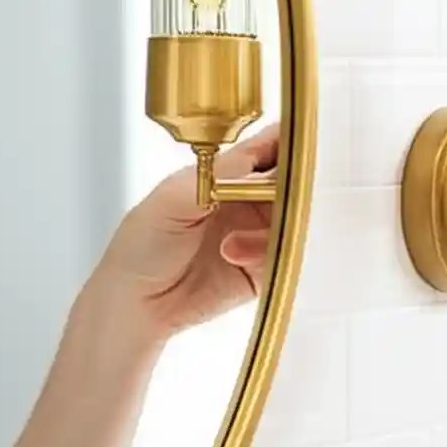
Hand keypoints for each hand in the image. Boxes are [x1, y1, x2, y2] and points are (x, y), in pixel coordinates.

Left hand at [88, 124, 279, 342]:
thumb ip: (221, 175)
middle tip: (292, 195)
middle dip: (298, 189)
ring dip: (275, 228)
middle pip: (294, 186)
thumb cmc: (141, 246)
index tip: (309, 145)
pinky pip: (290, 258)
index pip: (271, 149)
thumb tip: (265, 159)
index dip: (293, 143)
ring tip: (233, 245)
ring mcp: (258, 237)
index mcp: (227, 176)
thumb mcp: (174, 196)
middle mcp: (248, 203)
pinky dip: (271, 256)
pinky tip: (236, 259)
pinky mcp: (265, 271)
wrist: (137, 304)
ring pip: (297, 223)